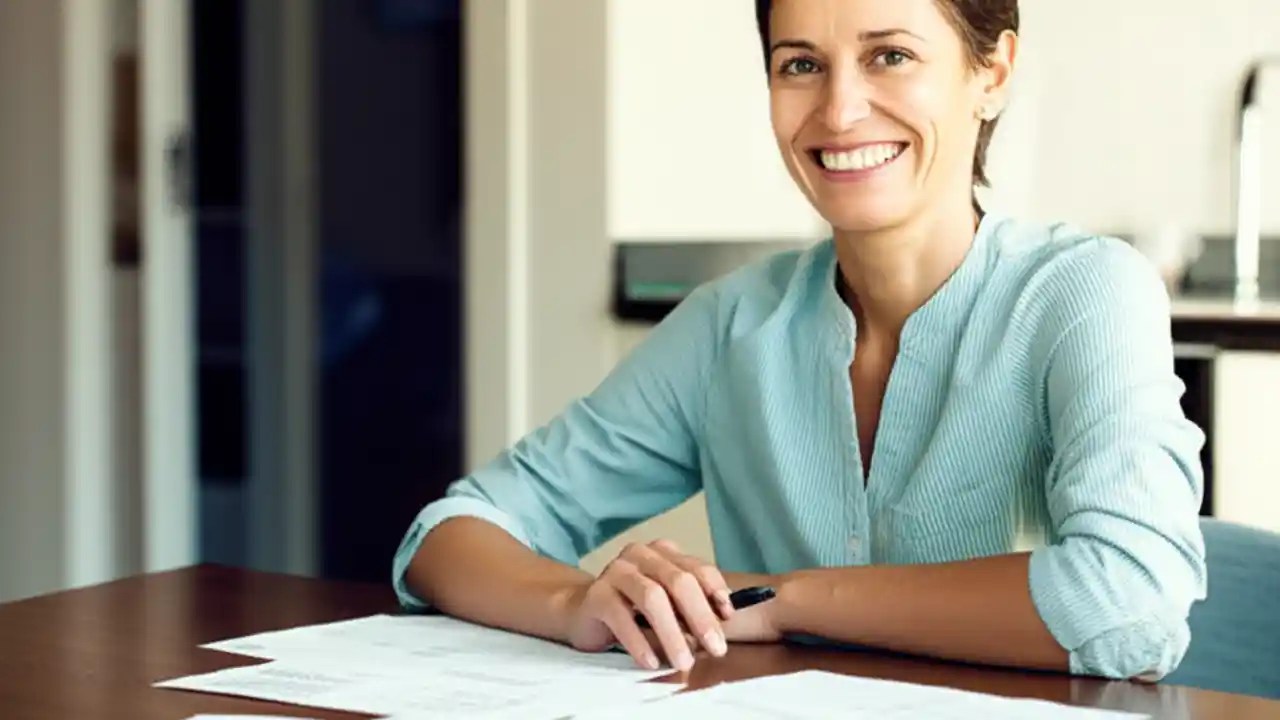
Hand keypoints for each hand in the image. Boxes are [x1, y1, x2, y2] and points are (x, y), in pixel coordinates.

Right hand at [559, 539, 734, 671]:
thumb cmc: (633, 610)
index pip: (697, 568)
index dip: (716, 591)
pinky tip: (652, 662)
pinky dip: (639, 642)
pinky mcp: (596, 595)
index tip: (729, 617)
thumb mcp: (668, 606)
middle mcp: (641, 555)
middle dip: (701, 617)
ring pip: (652, 597)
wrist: (582, 613)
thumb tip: (720, 633)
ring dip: (672, 633)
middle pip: (679, 581)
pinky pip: (621, 617)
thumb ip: (691, 611)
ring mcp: (616, 572)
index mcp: (664, 553)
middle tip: (717, 648)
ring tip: (685, 662)